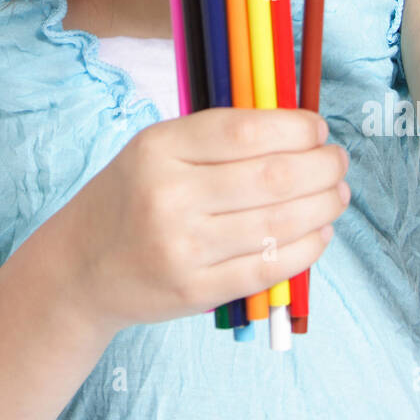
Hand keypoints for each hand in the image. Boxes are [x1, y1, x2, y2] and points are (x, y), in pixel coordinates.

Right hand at [60, 108, 348, 334]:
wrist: (80, 267)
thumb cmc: (130, 197)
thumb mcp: (156, 150)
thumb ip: (217, 138)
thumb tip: (299, 129)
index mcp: (159, 148)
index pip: (246, 131)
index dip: (296, 129)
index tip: (318, 129)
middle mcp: (168, 196)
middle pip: (272, 177)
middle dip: (322, 166)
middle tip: (338, 162)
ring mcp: (182, 248)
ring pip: (279, 223)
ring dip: (323, 206)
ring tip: (337, 194)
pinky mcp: (195, 290)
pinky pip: (268, 267)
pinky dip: (306, 248)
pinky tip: (319, 232)